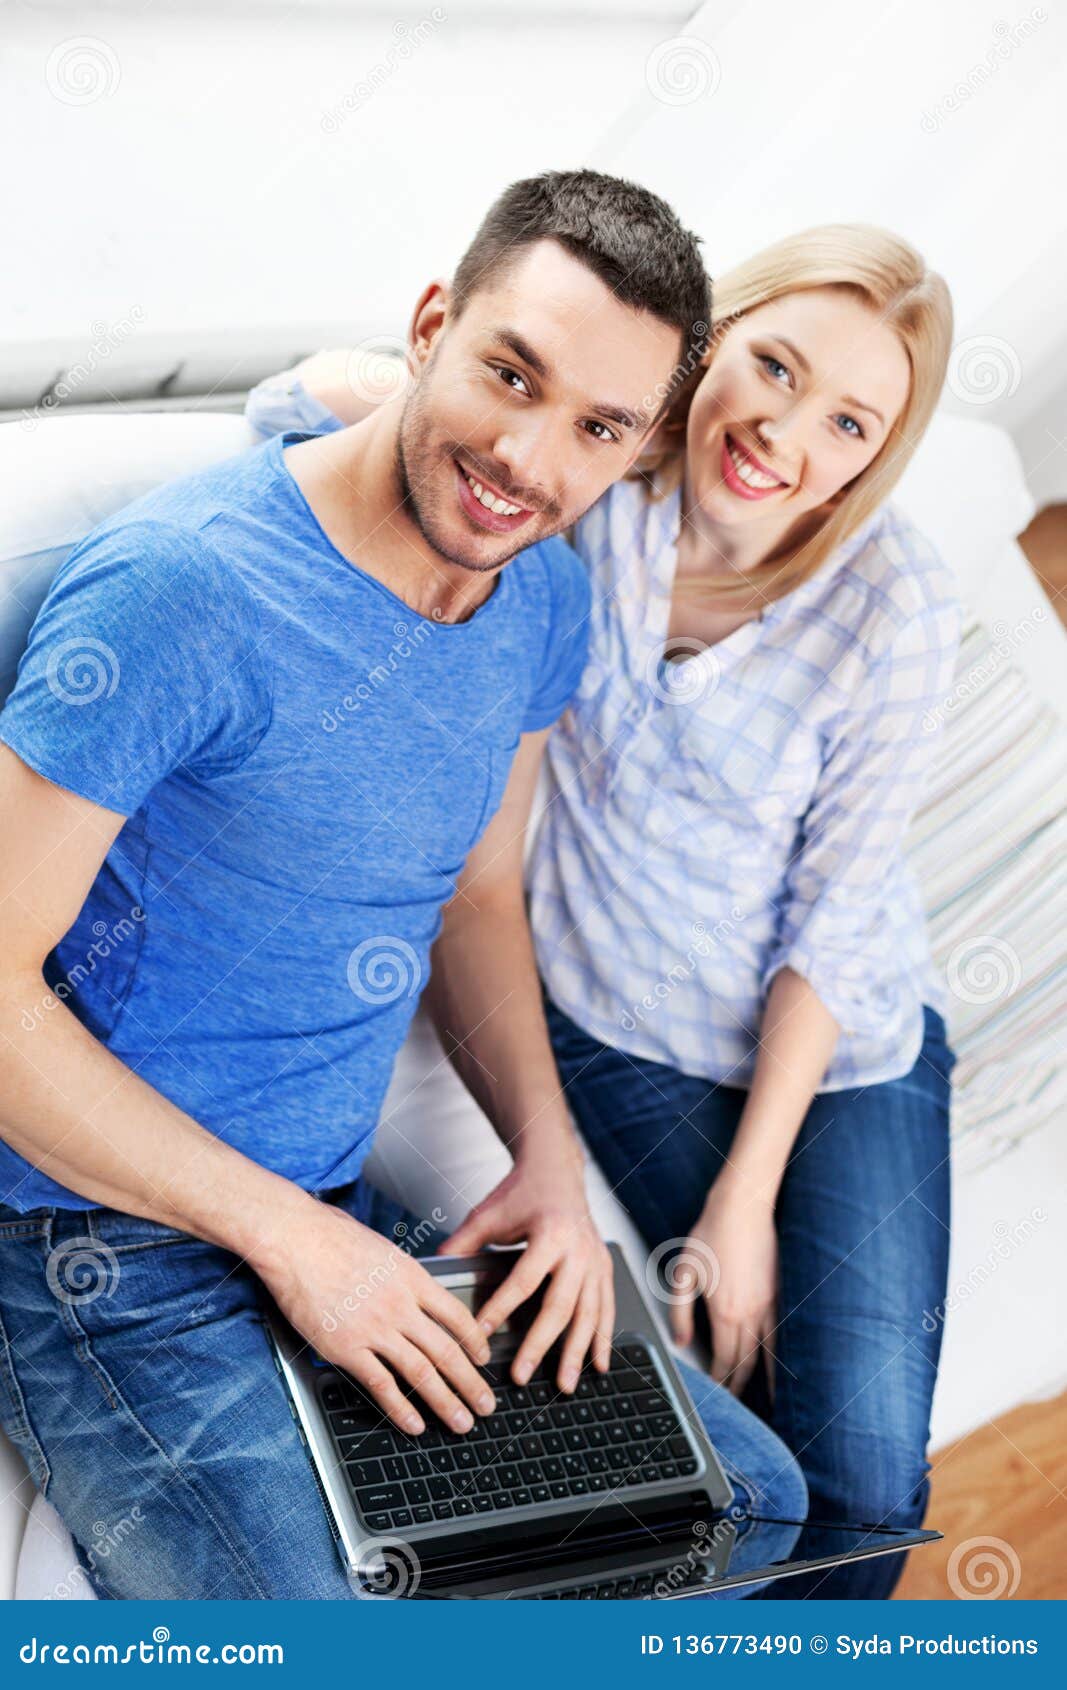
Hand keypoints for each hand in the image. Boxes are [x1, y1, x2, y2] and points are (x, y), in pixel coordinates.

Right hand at [258, 1198, 495, 1434]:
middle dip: (471, 1383)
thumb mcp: (382, 1248)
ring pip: (422, 1373)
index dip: (475, 1342)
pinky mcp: (346, 1348)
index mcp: (412, 1277)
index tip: (484, 1359)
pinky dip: (401, 1409)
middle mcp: (400, 1306)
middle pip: (447, 1352)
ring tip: (461, 1422)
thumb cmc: (330, 1235)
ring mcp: (374, 1328)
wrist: (294, 1238)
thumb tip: (411, 1285)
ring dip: (446, 1402)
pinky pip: (381, 1385)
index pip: (456, 1316)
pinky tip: (414, 1424)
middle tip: (486, 1404)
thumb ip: (401, 1274)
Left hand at [440, 1143, 614, 1390]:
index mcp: (550, 1234)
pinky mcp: (604, 1267)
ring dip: (577, 1353)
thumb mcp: (490, 1213)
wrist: (557, 1169)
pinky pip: (606, 1308)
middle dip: (540, 1345)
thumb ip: (464, 1243)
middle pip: (560, 1306)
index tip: (482, 1336)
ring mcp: (596, 1259)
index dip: (501, 1309)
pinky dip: (602, 1338)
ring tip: (564, 1385)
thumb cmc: (523, 1190)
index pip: (523, 1280)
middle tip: (521, 1375)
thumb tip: (432, 1269)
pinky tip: (599, 1365)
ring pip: (588, 1314)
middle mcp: (579, 1249)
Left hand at [668, 1173, 777, 1397]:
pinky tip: (784, 1364)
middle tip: (735, 1405)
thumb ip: (680, 1312)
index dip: (721, 1383)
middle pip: (748, 1364)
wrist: (743, 1208)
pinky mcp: (782, 1294)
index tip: (717, 1397)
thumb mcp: (684, 1272)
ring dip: (768, 1381)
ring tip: (769, 1403)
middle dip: (740, 1387)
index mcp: (727, 1313)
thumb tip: (681, 1341)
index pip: (726, 1362)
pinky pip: (784, 1334)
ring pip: (771, 1355)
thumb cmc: (711, 1235)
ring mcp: (772, 1305)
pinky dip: (783, 1356)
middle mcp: (752, 1315)